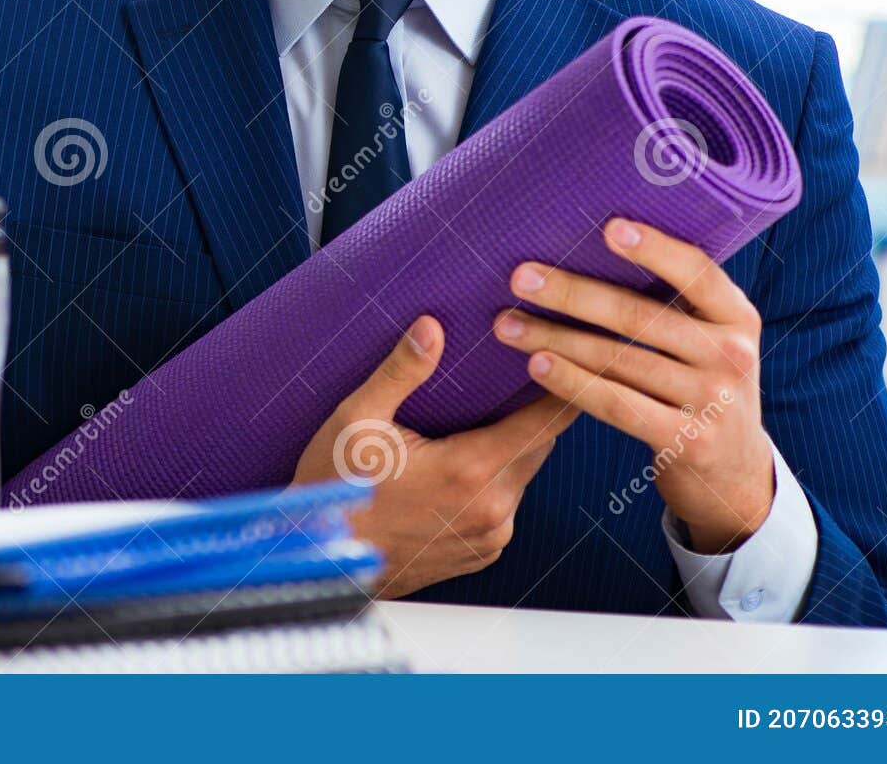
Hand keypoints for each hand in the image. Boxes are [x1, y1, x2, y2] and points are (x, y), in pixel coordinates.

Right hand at [293, 315, 577, 597]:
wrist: (318, 559)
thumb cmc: (334, 490)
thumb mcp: (357, 419)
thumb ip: (401, 371)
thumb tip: (431, 327)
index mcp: (470, 473)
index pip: (544, 423)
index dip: (562, 388)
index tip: (568, 356)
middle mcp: (492, 511)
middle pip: (539, 445)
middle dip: (535, 408)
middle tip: (525, 369)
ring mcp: (489, 537)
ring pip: (522, 474)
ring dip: (513, 443)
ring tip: (488, 409)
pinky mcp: (480, 553)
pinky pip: (505, 503)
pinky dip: (496, 476)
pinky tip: (464, 455)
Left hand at [493, 215, 772, 552]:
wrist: (736, 471)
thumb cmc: (702, 383)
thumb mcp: (709, 338)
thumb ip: (673, 302)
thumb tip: (594, 243)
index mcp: (737, 315)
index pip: (697, 272)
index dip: (654, 249)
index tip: (608, 227)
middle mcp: (732, 354)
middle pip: (640, 317)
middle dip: (572, 294)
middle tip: (519, 278)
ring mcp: (713, 401)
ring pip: (619, 361)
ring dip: (556, 339)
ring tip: (508, 324)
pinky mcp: (688, 441)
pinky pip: (618, 405)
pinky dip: (573, 383)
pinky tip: (537, 365)